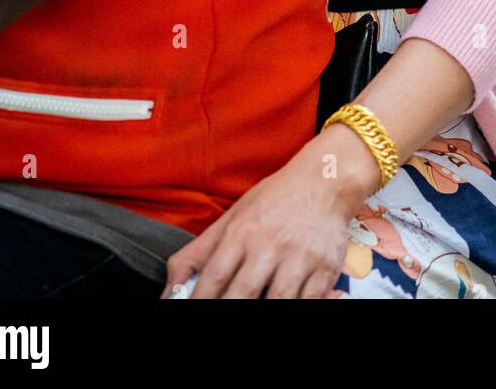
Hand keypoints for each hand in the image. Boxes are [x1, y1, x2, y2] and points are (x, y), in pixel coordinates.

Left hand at [161, 130, 375, 299]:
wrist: (325, 180)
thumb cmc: (276, 198)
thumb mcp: (233, 216)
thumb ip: (199, 252)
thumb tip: (170, 288)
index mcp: (242, 231)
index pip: (213, 277)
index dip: (199, 301)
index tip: (192, 310)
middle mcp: (269, 245)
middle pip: (242, 294)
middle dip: (229, 309)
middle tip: (221, 314)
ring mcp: (299, 259)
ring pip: (277, 302)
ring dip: (264, 308)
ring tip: (255, 306)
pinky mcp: (325, 270)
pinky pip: (308, 303)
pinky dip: (296, 307)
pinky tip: (285, 302)